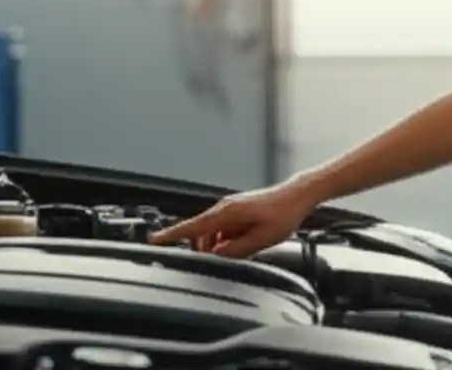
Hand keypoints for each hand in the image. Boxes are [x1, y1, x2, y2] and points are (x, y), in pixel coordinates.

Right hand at [147, 180, 320, 257]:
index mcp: (227, 213)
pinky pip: (225, 230)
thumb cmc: (282, 215)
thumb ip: (236, 250)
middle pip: (202, 235)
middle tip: (233, 255)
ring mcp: (230, 209)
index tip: (154, 240)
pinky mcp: (236, 211)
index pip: (193, 227)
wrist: (297, 196)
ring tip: (249, 246)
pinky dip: (230, 240)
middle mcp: (224, 208)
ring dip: (222, 245)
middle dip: (209, 249)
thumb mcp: (261, 239)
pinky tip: (249, 241)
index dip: (172, 234)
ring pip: (214, 234)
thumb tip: (217, 255)